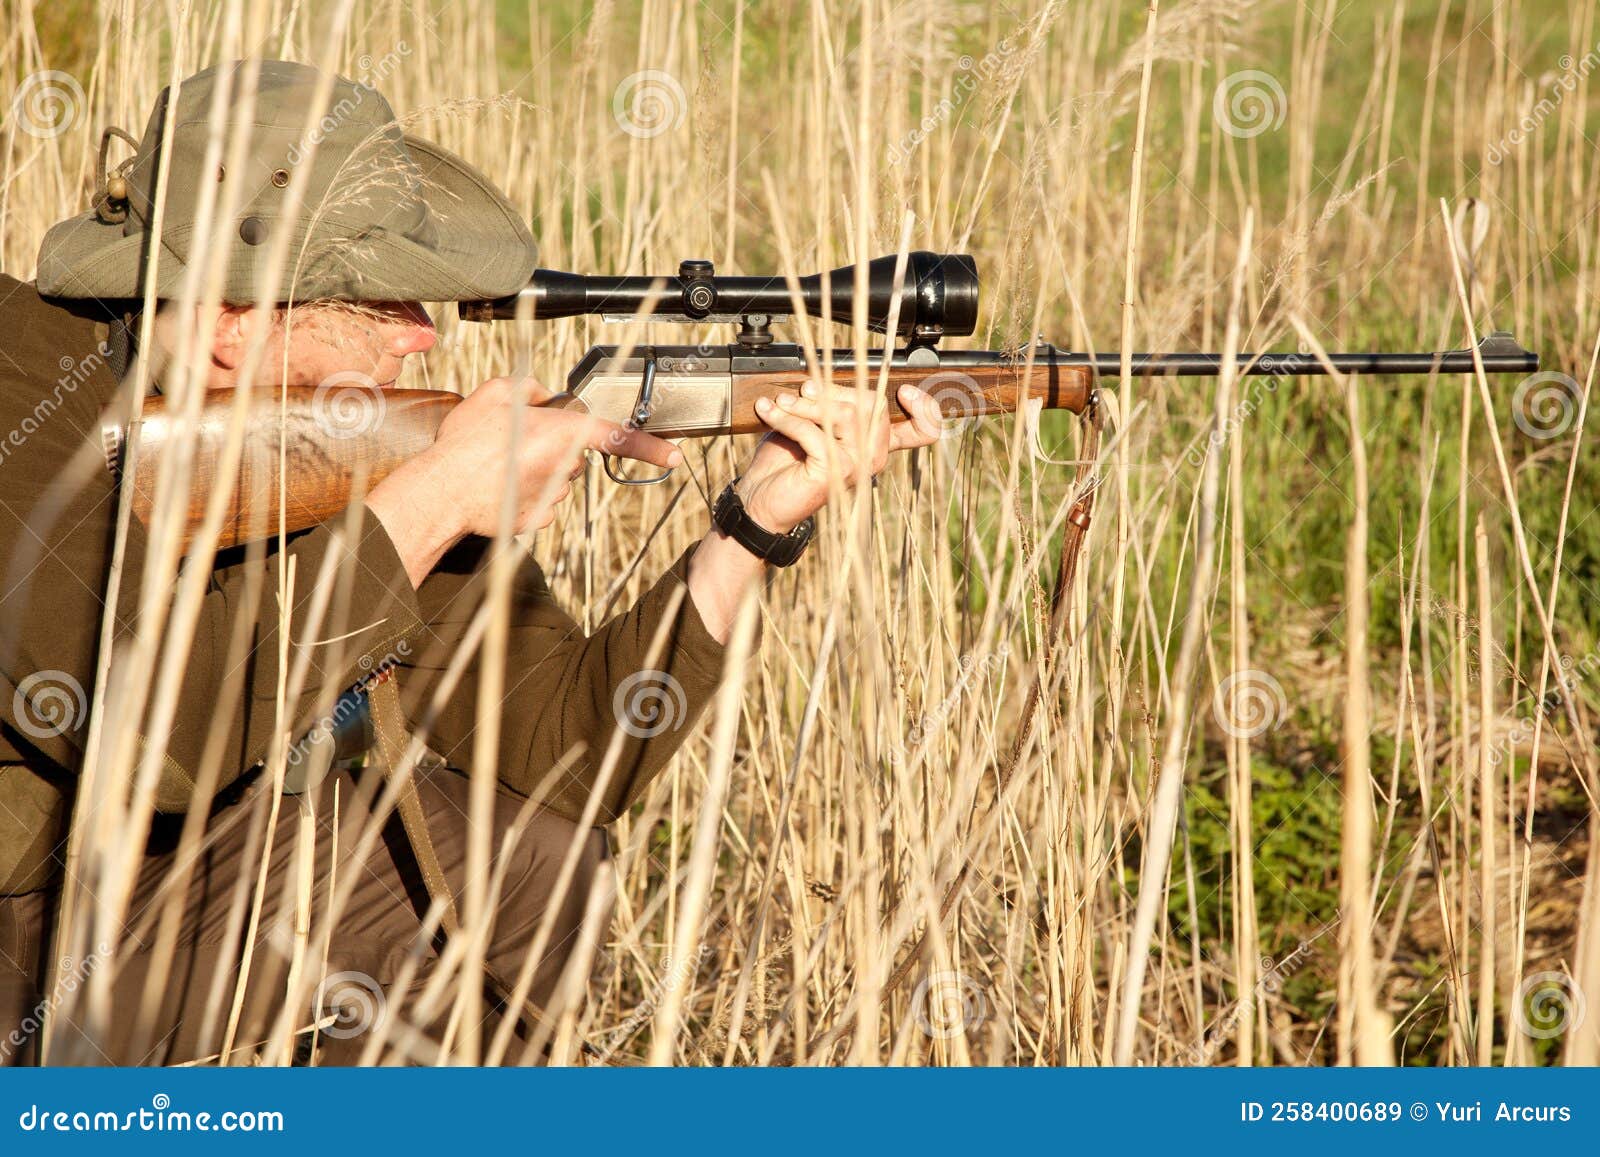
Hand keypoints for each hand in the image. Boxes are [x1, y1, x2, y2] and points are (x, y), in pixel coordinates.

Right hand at [366, 375, 681, 584]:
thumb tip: (541, 393)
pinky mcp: (535, 521)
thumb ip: (525, 387)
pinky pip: (539, 504)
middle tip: (515, 442)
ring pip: (555, 481)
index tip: (675, 454)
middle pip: (572, 456)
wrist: (443, 491)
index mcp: (562, 433)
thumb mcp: (493, 393)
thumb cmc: (467, 442)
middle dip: (553, 448)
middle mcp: (564, 467)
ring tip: (498, 465)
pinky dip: (522, 496)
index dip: (650, 446)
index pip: (617, 436)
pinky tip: (498, 489)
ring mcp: (551, 498)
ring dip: (536, 472)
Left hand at [733, 379, 944, 532]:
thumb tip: (825, 376)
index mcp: (876, 443)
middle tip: (804, 389)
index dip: (926, 409)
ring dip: (806, 404)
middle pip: (875, 404)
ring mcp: (859, 465)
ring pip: (845, 415)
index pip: (923, 430)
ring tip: (782, 403)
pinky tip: (771, 414)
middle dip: (836, 389)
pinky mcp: (837, 471)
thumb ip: (832, 402)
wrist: (761, 497)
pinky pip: (816, 432)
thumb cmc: (786, 459)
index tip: (907, 391)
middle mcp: (874, 456)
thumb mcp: (814, 422)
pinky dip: (788, 419)